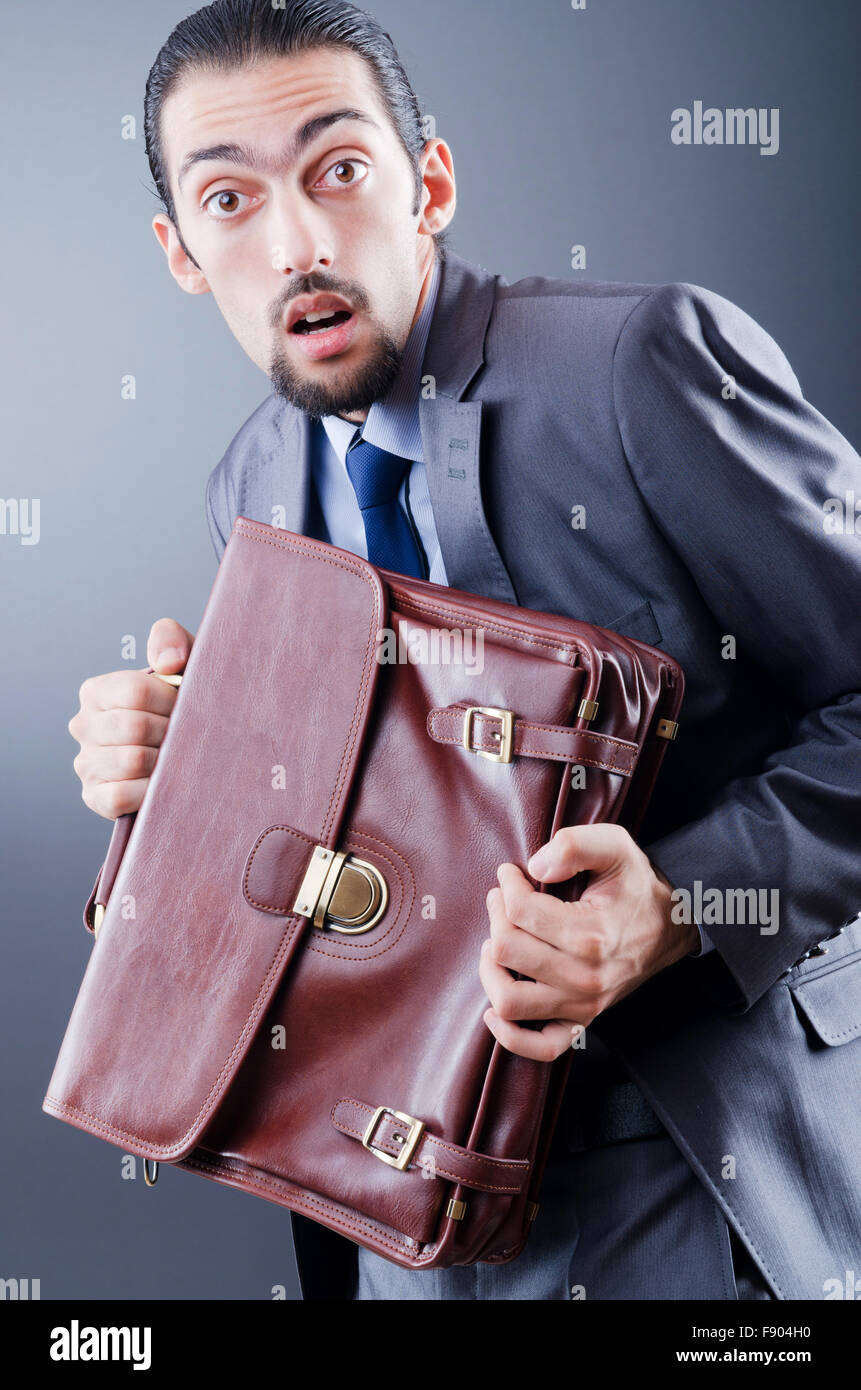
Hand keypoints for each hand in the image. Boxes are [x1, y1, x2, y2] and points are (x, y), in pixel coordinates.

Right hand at [68, 618, 193, 818]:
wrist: (191, 752)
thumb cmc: (184, 704)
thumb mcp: (184, 664)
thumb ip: (173, 642)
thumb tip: (168, 661)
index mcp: (96, 691)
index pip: (136, 690)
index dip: (171, 699)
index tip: (184, 704)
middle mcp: (82, 725)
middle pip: (136, 726)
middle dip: (171, 731)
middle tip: (184, 734)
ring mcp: (86, 763)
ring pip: (132, 760)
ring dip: (165, 761)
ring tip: (174, 756)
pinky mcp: (95, 797)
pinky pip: (121, 795)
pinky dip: (150, 791)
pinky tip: (161, 782)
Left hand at [478, 823, 697, 1059]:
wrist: (671, 925)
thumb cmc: (636, 884)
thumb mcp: (616, 845)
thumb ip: (575, 845)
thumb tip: (534, 867)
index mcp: (592, 934)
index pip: (520, 911)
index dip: (507, 885)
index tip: (511, 873)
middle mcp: (586, 976)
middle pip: (507, 950)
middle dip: (496, 916)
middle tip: (503, 899)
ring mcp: (583, 1005)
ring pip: (509, 1000)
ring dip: (490, 969)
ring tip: (496, 942)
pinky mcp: (582, 1022)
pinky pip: (540, 1048)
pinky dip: (510, 1036)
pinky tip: (494, 1009)